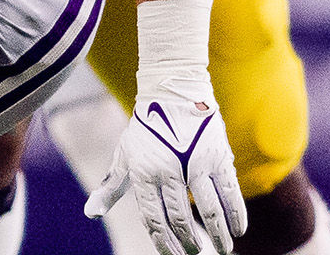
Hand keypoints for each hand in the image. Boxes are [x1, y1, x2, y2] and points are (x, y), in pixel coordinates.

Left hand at [84, 89, 246, 254]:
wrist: (172, 91)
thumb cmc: (146, 128)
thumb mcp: (124, 155)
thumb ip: (111, 187)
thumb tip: (91, 214)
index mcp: (143, 173)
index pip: (153, 219)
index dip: (165, 243)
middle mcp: (168, 170)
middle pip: (180, 219)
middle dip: (189, 243)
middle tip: (196, 253)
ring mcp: (195, 164)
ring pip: (209, 210)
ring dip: (218, 236)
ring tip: (223, 250)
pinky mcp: (218, 156)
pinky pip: (229, 192)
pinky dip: (236, 215)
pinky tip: (238, 230)